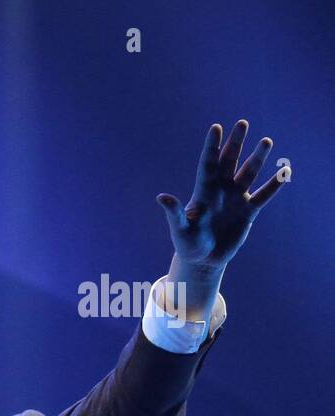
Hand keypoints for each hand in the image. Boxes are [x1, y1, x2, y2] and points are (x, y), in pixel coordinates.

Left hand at [157, 119, 287, 271]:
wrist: (203, 260)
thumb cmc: (187, 244)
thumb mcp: (180, 229)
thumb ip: (174, 212)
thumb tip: (161, 197)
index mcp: (203, 191)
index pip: (208, 163)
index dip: (212, 146)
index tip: (216, 127)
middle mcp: (221, 190)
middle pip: (229, 161)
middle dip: (236, 143)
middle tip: (242, 123)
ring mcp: (236, 199)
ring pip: (248, 173)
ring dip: (257, 158)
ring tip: (266, 141)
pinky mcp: (248, 211)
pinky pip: (264, 195)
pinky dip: (275, 184)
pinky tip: (285, 171)